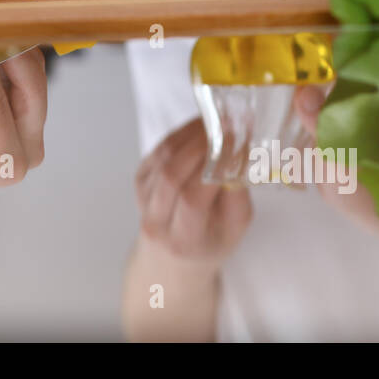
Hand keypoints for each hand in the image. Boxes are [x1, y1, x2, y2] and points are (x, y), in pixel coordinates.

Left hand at [135, 118, 251, 263]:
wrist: (174, 254)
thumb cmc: (211, 241)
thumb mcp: (235, 227)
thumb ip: (237, 195)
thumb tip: (238, 154)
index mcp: (184, 240)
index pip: (192, 200)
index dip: (212, 169)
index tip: (235, 145)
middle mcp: (157, 222)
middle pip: (172, 176)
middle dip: (200, 146)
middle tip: (226, 128)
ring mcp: (143, 199)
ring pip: (163, 159)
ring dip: (191, 136)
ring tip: (216, 124)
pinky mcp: (140, 180)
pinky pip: (159, 151)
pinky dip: (181, 136)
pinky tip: (200, 129)